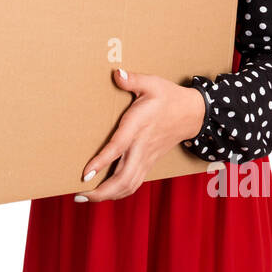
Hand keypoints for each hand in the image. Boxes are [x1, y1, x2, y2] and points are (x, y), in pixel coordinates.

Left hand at [75, 68, 206, 202]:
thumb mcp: (152, 83)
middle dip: (101, 192)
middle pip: (124, 178)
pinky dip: (119, 192)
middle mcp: (142, 147)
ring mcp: (146, 157)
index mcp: (139, 127)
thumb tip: (116, 73)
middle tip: (79, 195)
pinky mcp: (148, 162)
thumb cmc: (169, 97)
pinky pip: (134, 183)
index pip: (118, 148)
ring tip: (85, 197)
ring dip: (108, 195)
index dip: (102, 162)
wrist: (193, 113)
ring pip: (129, 185)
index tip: (85, 174)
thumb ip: (133, 80)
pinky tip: (104, 194)